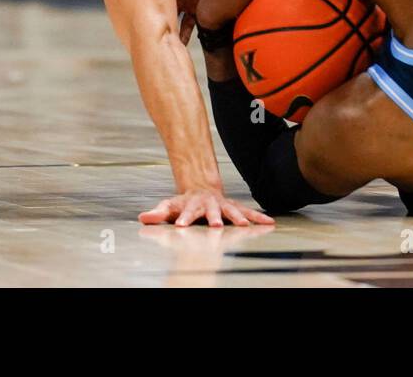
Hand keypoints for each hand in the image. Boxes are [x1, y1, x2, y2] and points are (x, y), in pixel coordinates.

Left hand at [139, 188, 274, 226]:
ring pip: (232, 211)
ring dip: (239, 218)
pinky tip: (269, 223)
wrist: (202, 187)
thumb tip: (143, 218)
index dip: (184, 218)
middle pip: (212, 211)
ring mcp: (224, 205)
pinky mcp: (235, 208)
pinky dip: (258, 218)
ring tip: (245, 226)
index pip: (186, 212)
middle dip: (215, 218)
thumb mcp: (168, 206)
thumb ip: (157, 213)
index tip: (180, 225)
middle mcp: (210, 204)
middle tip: (217, 226)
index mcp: (192, 204)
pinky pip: (249, 213)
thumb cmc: (184, 202)